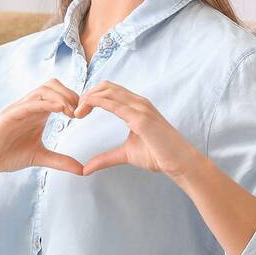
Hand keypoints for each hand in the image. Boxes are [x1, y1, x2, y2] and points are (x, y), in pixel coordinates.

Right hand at [0, 79, 84, 177]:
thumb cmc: (7, 155)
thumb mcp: (40, 157)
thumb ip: (60, 161)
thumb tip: (82, 170)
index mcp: (37, 112)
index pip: (58, 94)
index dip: (74, 100)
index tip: (84, 114)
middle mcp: (29, 106)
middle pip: (52, 85)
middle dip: (70, 94)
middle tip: (80, 111)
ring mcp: (19, 108)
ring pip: (43, 90)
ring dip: (61, 97)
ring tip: (72, 112)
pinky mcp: (9, 115)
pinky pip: (29, 103)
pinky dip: (46, 103)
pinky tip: (59, 110)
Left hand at [74, 81, 202, 180]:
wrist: (180, 163)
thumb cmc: (159, 156)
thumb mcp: (126, 154)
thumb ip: (106, 158)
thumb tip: (85, 168)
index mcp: (136, 107)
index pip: (110, 91)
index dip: (92, 96)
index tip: (79, 111)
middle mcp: (139, 103)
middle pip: (106, 86)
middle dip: (87, 94)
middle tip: (74, 111)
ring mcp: (141, 108)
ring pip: (108, 91)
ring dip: (88, 97)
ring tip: (77, 111)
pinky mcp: (141, 118)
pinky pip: (114, 104)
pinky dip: (96, 102)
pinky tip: (84, 109)